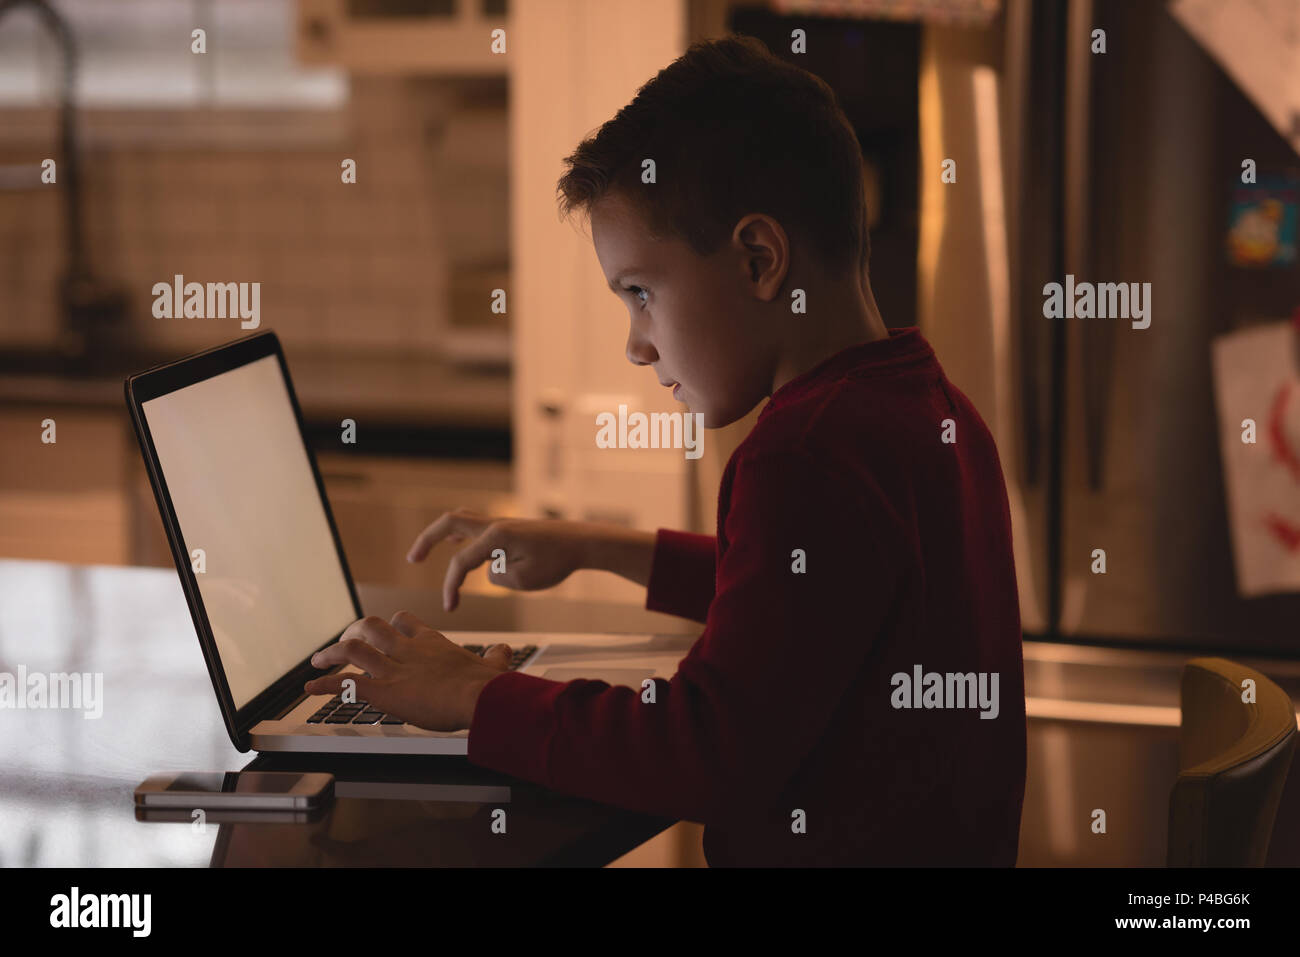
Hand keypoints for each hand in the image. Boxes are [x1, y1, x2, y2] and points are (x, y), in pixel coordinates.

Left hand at [303, 611, 512, 730]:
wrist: (480, 697)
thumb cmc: (487, 685)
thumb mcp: (493, 666)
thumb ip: (495, 657)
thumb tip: (504, 650)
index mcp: (431, 642)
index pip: (404, 621)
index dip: (390, 625)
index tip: (383, 632)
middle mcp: (408, 650)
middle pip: (372, 626)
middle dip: (353, 632)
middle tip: (343, 644)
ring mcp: (393, 669)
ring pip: (352, 648)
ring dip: (331, 653)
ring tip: (318, 661)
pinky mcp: (383, 690)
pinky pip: (346, 683)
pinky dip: (324, 685)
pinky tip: (310, 690)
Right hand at [406, 509, 592, 610]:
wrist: (583, 542)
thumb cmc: (557, 562)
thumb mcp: (524, 579)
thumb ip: (497, 576)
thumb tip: (488, 570)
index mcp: (496, 537)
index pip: (461, 562)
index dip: (450, 586)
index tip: (450, 608)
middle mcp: (495, 524)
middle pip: (450, 523)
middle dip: (427, 540)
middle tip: (412, 558)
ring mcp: (503, 523)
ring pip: (462, 519)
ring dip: (442, 533)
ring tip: (426, 550)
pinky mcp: (511, 528)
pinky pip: (477, 525)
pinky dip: (461, 534)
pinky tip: (459, 544)